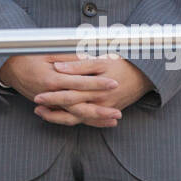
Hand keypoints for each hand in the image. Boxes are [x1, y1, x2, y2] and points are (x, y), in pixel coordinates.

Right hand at [0, 52, 121, 126]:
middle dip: (100, 108)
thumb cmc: (28, 58)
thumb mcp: (46, 52)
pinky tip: (99, 121)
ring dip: (96, 118)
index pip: (79, 83)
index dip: (97, 83)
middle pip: (80, 105)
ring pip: (76, 115)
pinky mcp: (52, 108)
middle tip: (118, 109)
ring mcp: (52, 104)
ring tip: (114, 119)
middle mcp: (52, 95)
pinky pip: (70, 118)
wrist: (10, 70)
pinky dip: (85, 120)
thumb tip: (86, 56)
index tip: (113, 82)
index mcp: (52, 79)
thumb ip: (67, 56)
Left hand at [33, 55, 153, 125]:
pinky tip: (62, 117)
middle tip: (36, 108)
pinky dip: (75, 119)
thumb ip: (78, 65)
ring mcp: (104, 109)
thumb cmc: (122, 64)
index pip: (69, 95)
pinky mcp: (107, 111)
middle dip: (53, 110)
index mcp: (96, 90)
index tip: (38, 96)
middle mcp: (100, 103)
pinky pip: (89, 120)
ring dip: (61, 117)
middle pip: (71, 109)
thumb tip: (58, 67)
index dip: (53, 96)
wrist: (145, 75)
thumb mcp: (100, 60)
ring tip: (44, 114)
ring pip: (79, 118)